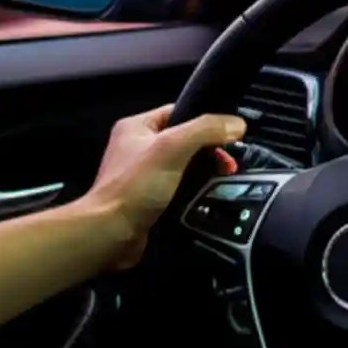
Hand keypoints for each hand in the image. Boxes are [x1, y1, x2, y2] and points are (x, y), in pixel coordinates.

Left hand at [87, 104, 244, 268]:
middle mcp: (138, 148)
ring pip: (184, 168)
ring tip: (223, 182)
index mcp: (137, 127)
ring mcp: (142, 176)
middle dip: (209, 153)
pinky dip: (194, 194)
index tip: (229, 136)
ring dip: (204, 175)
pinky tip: (207, 199)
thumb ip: (205, 130)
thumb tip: (237, 124)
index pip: (180, 112)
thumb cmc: (134, 187)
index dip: (205, 121)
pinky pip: (179, 190)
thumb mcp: (172, 148)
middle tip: (228, 165)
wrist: (110, 234)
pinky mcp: (149, 200)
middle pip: (185, 141)